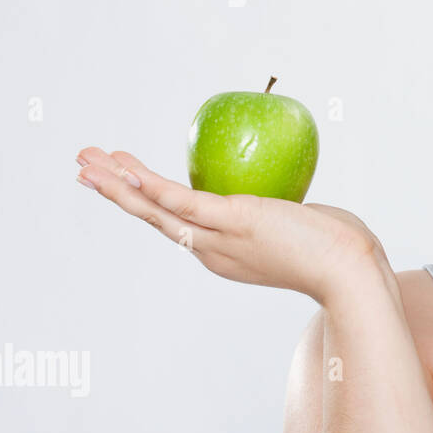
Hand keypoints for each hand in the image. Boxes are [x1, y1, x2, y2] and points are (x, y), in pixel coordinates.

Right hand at [75, 146, 388, 305]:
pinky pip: (181, 201)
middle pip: (153, 217)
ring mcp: (219, 239)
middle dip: (115, 192)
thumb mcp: (302, 229)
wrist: (350, 271)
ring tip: (86, 161)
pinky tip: (125, 169)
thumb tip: (292, 200)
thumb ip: (286, 216)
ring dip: (117, 184)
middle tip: (82, 168)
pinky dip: (149, 185)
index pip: (178, 225)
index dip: (146, 204)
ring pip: (155, 209)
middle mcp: (213, 252)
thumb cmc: (338, 250)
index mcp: (225, 254)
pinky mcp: (232, 222)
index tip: (124, 184)